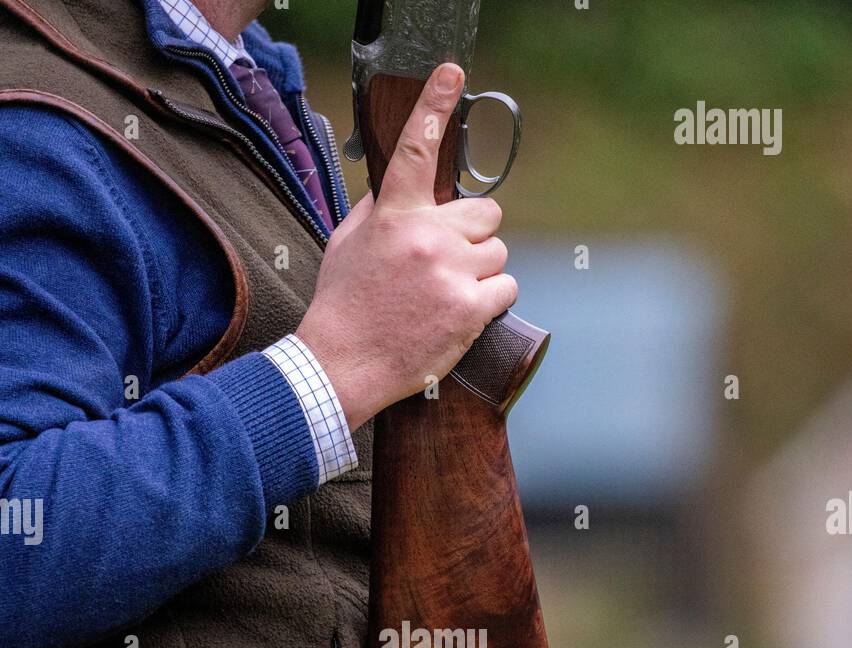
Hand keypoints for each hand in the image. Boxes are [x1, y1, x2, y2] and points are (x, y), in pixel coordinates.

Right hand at [296, 63, 517, 431]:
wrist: (341, 365)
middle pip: (485, 213)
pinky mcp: (470, 309)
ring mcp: (451, 272)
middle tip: (447, 262)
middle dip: (473, 235)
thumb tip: (395, 185)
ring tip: (447, 294)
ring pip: (498, 252)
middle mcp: (427, 237)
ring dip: (482, 271)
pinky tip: (463, 313)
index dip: (435, 106)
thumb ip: (377, 210)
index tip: (453, 74)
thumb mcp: (346, 245)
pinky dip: (491, 300)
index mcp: (394, 216)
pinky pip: (506, 287)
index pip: (416, 150)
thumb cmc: (343, 307)